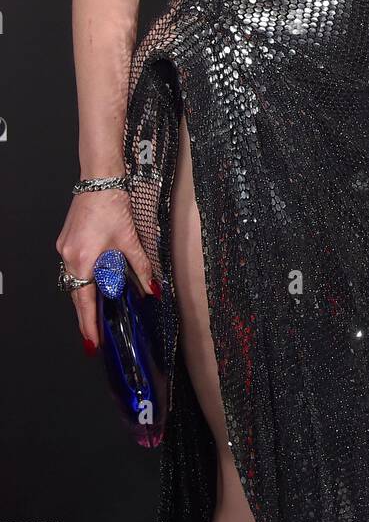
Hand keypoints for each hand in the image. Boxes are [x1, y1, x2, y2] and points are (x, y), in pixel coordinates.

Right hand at [56, 186, 155, 349]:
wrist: (99, 179)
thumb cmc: (112, 205)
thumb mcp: (130, 239)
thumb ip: (141, 267)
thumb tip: (151, 288)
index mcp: (83, 260)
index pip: (85, 301)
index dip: (89, 323)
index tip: (92, 341)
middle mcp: (68, 257)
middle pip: (76, 294)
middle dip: (86, 314)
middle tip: (95, 333)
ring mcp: (64, 248)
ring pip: (74, 280)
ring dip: (86, 294)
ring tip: (97, 310)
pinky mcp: (66, 240)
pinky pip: (73, 266)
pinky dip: (84, 277)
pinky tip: (95, 280)